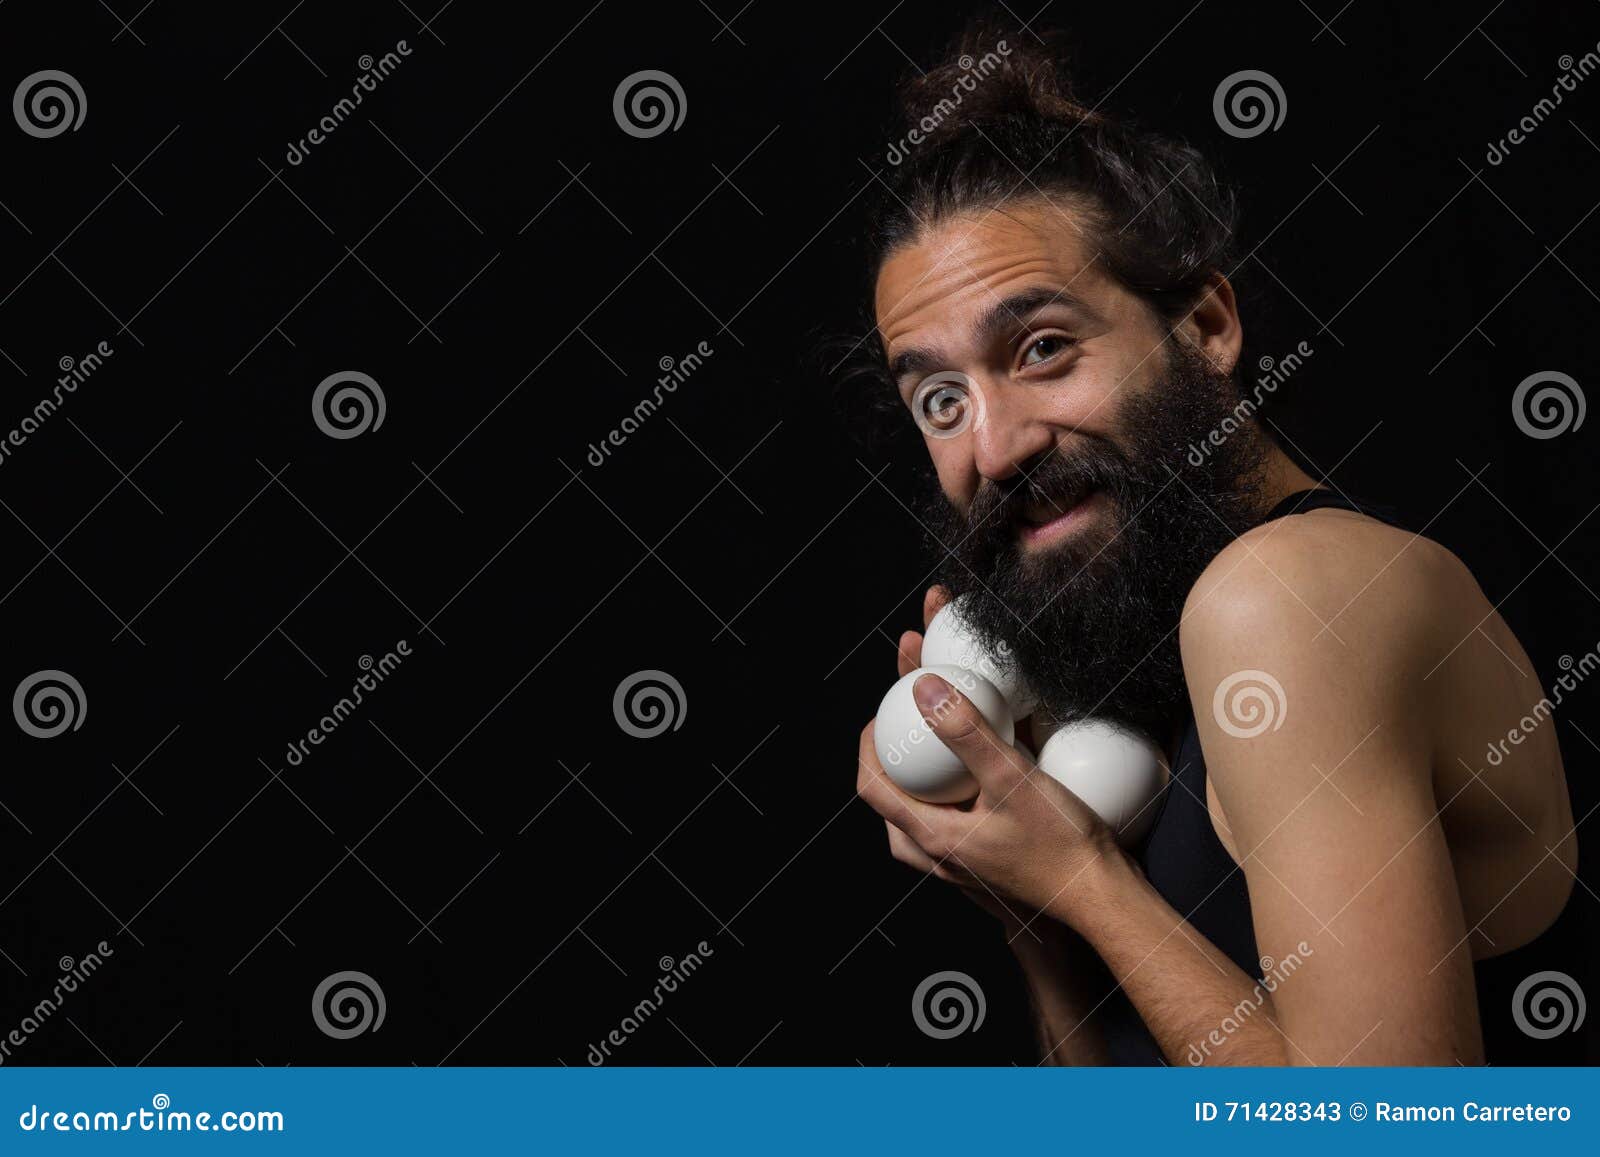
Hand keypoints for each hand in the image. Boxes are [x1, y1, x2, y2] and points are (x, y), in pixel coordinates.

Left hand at [861, 587, 1122, 930]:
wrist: (1100, 895)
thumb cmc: (1061, 844)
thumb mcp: (1012, 777)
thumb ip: (965, 732)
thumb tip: (922, 686)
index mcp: (931, 838)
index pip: (871, 786)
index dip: (867, 743)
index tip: (883, 708)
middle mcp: (936, 855)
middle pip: (892, 795)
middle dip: (893, 750)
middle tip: (909, 713)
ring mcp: (959, 861)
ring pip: (921, 808)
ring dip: (922, 769)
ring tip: (936, 733)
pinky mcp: (984, 860)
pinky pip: (951, 817)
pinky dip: (952, 785)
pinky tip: (978, 762)